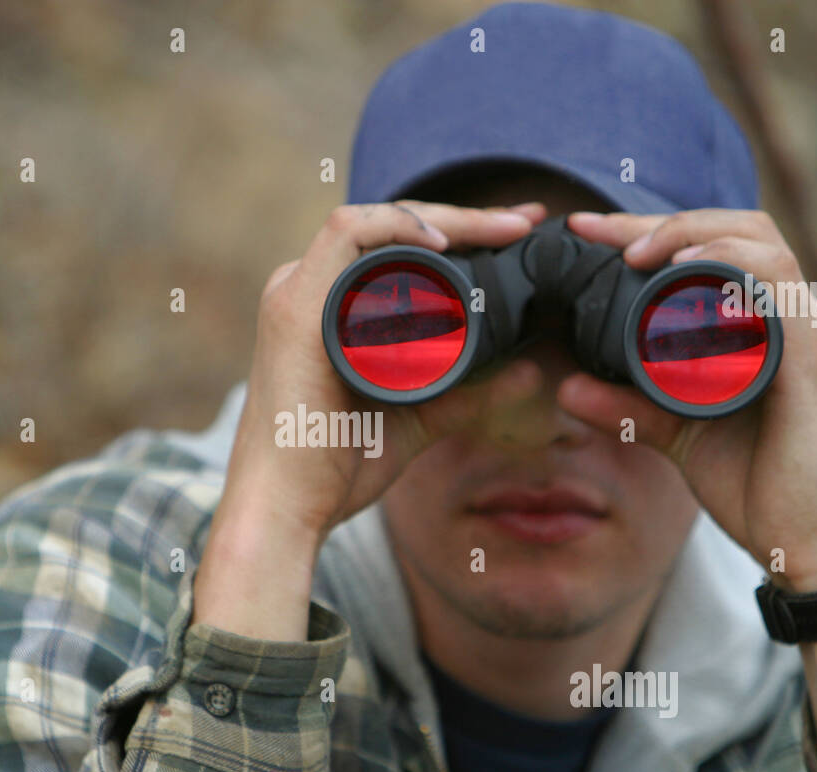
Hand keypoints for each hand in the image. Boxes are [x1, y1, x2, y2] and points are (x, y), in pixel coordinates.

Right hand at [195, 200, 548, 640]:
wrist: (286, 509)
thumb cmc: (336, 468)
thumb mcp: (418, 419)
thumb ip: (469, 395)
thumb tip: (531, 371)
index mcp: (329, 310)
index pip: (396, 250)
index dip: (459, 232)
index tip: (517, 234)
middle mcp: (308, 291)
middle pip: (391, 229)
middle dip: (465, 217)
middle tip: (526, 221)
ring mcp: (298, 294)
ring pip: (373, 221)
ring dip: (443, 218)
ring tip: (503, 228)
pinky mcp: (297, 307)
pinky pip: (347, 235)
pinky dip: (397, 228)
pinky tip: (445, 242)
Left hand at [562, 208, 816, 591]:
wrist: (801, 544)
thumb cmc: (754, 484)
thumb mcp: (675, 434)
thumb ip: (625, 407)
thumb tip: (565, 388)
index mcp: (763, 324)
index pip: (715, 246)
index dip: (650, 229)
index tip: (585, 229)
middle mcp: (790, 318)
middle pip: (737, 228)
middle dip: (665, 220)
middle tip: (600, 231)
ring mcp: (806, 335)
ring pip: (762, 245)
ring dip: (697, 233)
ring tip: (638, 252)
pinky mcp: (811, 364)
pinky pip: (781, 295)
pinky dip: (737, 271)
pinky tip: (691, 271)